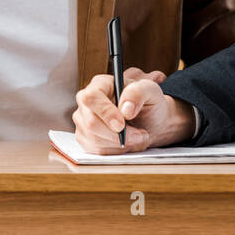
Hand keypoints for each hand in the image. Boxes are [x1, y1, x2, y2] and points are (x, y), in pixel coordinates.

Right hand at [71, 67, 190, 153]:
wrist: (151, 122)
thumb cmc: (149, 103)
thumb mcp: (151, 91)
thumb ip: (138, 92)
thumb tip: (125, 109)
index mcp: (101, 84)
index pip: (91, 98)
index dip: (105, 112)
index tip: (122, 125)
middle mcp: (87, 102)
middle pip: (91, 123)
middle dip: (117, 134)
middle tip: (139, 134)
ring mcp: (83, 121)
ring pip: (94, 139)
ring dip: (119, 143)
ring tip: (137, 136)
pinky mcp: (86, 138)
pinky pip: (96, 150)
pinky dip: (115, 150)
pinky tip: (126, 142)